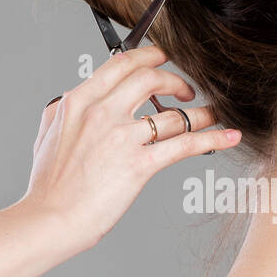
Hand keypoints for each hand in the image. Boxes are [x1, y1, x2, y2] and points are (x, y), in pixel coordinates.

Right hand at [24, 45, 241, 252]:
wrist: (50, 219)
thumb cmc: (49, 187)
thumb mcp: (47, 136)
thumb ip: (62, 113)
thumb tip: (70, 100)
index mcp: (79, 102)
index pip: (121, 64)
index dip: (149, 57)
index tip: (163, 59)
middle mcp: (102, 113)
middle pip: (151, 78)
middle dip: (176, 80)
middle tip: (187, 90)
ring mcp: (121, 138)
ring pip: (173, 114)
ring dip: (200, 112)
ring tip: (212, 114)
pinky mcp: (139, 165)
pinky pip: (184, 144)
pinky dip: (212, 137)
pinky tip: (229, 137)